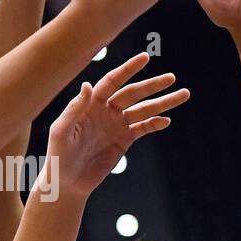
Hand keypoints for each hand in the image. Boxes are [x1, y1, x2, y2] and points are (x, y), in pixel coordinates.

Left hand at [46, 52, 188, 198]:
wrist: (67, 182)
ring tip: (183, 94)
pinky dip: (155, 123)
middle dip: (152, 85)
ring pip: (143, 109)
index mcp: (90, 104)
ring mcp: (116, 125)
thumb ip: (74, 109)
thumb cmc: (58, 156)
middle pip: (133, 93)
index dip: (128, 69)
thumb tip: (87, 85)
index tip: (145, 58)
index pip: (112, 81)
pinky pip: (143, 128)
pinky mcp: (124, 140)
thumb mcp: (62, 132)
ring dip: (162, 102)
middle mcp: (106, 110)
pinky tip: (167, 120)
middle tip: (172, 77)